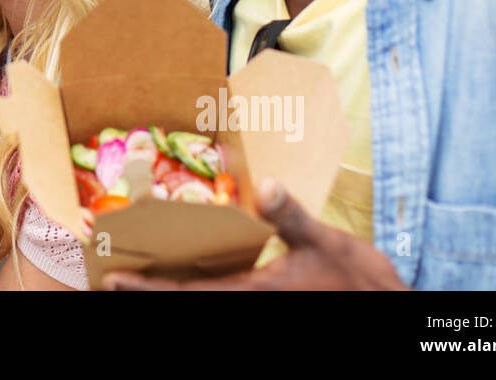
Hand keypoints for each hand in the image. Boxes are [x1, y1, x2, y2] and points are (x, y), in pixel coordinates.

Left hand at [101, 178, 407, 290]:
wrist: (389, 309)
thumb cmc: (359, 280)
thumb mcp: (326, 241)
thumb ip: (291, 215)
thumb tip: (266, 186)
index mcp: (255, 292)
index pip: (189, 292)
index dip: (148, 287)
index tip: (112, 277)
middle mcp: (247, 305)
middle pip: (185, 302)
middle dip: (146, 290)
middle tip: (106, 278)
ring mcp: (256, 309)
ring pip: (201, 302)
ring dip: (168, 290)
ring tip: (132, 277)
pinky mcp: (266, 305)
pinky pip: (219, 297)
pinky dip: (193, 289)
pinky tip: (180, 276)